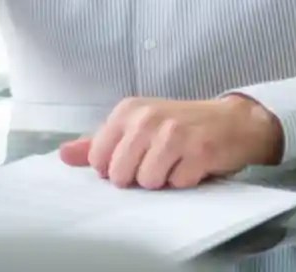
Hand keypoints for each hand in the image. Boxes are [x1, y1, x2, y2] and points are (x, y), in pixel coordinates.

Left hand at [58, 95, 282, 189]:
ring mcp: (174, 134)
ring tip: (174, 163)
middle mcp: (148, 118)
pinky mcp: (199, 151)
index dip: (114, 169)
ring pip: (148, 182)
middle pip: (121, 175)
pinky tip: (193, 165)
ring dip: (163, 181)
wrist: (232, 121)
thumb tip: (63, 154)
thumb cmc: (179, 125)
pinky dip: (185, 182)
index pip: (97, 159)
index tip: (133, 159)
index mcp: (127, 111)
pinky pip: (177, 184)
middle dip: (138, 178)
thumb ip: (99, 142)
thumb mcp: (136, 126)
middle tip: (156, 163)